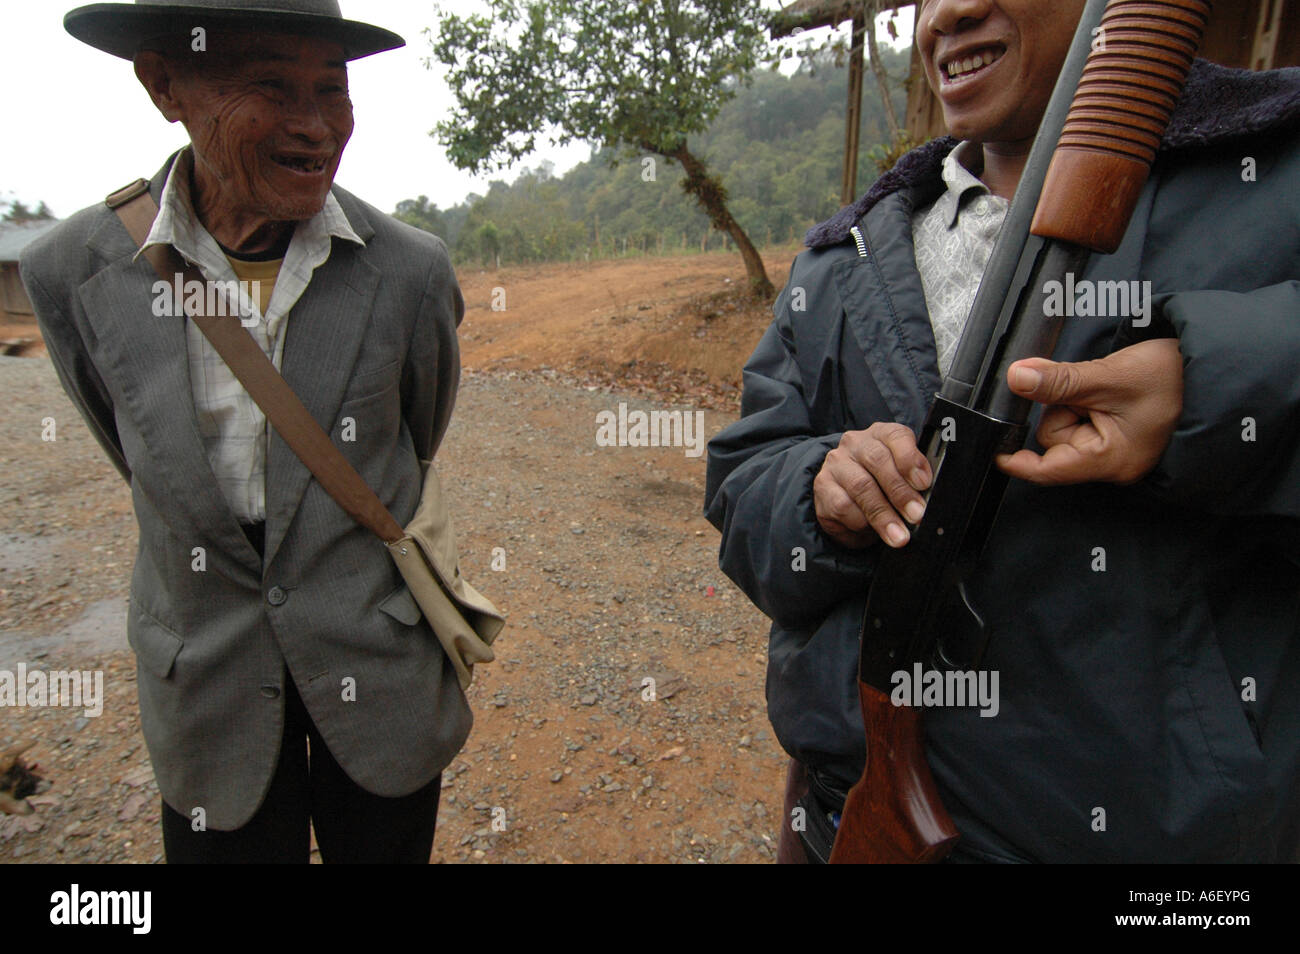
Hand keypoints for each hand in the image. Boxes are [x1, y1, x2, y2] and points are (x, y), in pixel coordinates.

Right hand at [815, 423, 931, 547]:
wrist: (846, 501)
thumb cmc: (881, 487)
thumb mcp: (903, 480)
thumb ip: (914, 483)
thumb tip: (925, 503)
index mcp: (881, 434)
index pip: (896, 436)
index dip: (911, 459)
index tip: (924, 483)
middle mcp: (856, 443)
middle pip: (878, 461)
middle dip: (900, 492)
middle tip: (916, 515)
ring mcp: (836, 463)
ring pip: (861, 486)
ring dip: (883, 515)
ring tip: (898, 535)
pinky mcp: (822, 485)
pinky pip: (843, 505)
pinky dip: (860, 522)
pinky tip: (869, 529)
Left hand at [996, 338, 1183, 484]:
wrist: (1212, 368)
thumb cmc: (1174, 378)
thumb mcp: (1109, 376)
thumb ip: (1059, 381)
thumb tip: (1017, 378)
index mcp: (1110, 459)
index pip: (1048, 470)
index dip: (1018, 460)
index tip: (996, 450)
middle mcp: (1113, 463)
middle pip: (1055, 440)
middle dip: (1061, 409)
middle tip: (1092, 388)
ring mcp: (1117, 451)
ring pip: (1068, 427)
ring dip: (1076, 402)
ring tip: (1109, 387)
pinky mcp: (1119, 436)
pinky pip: (1085, 422)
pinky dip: (1086, 403)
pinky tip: (1107, 392)